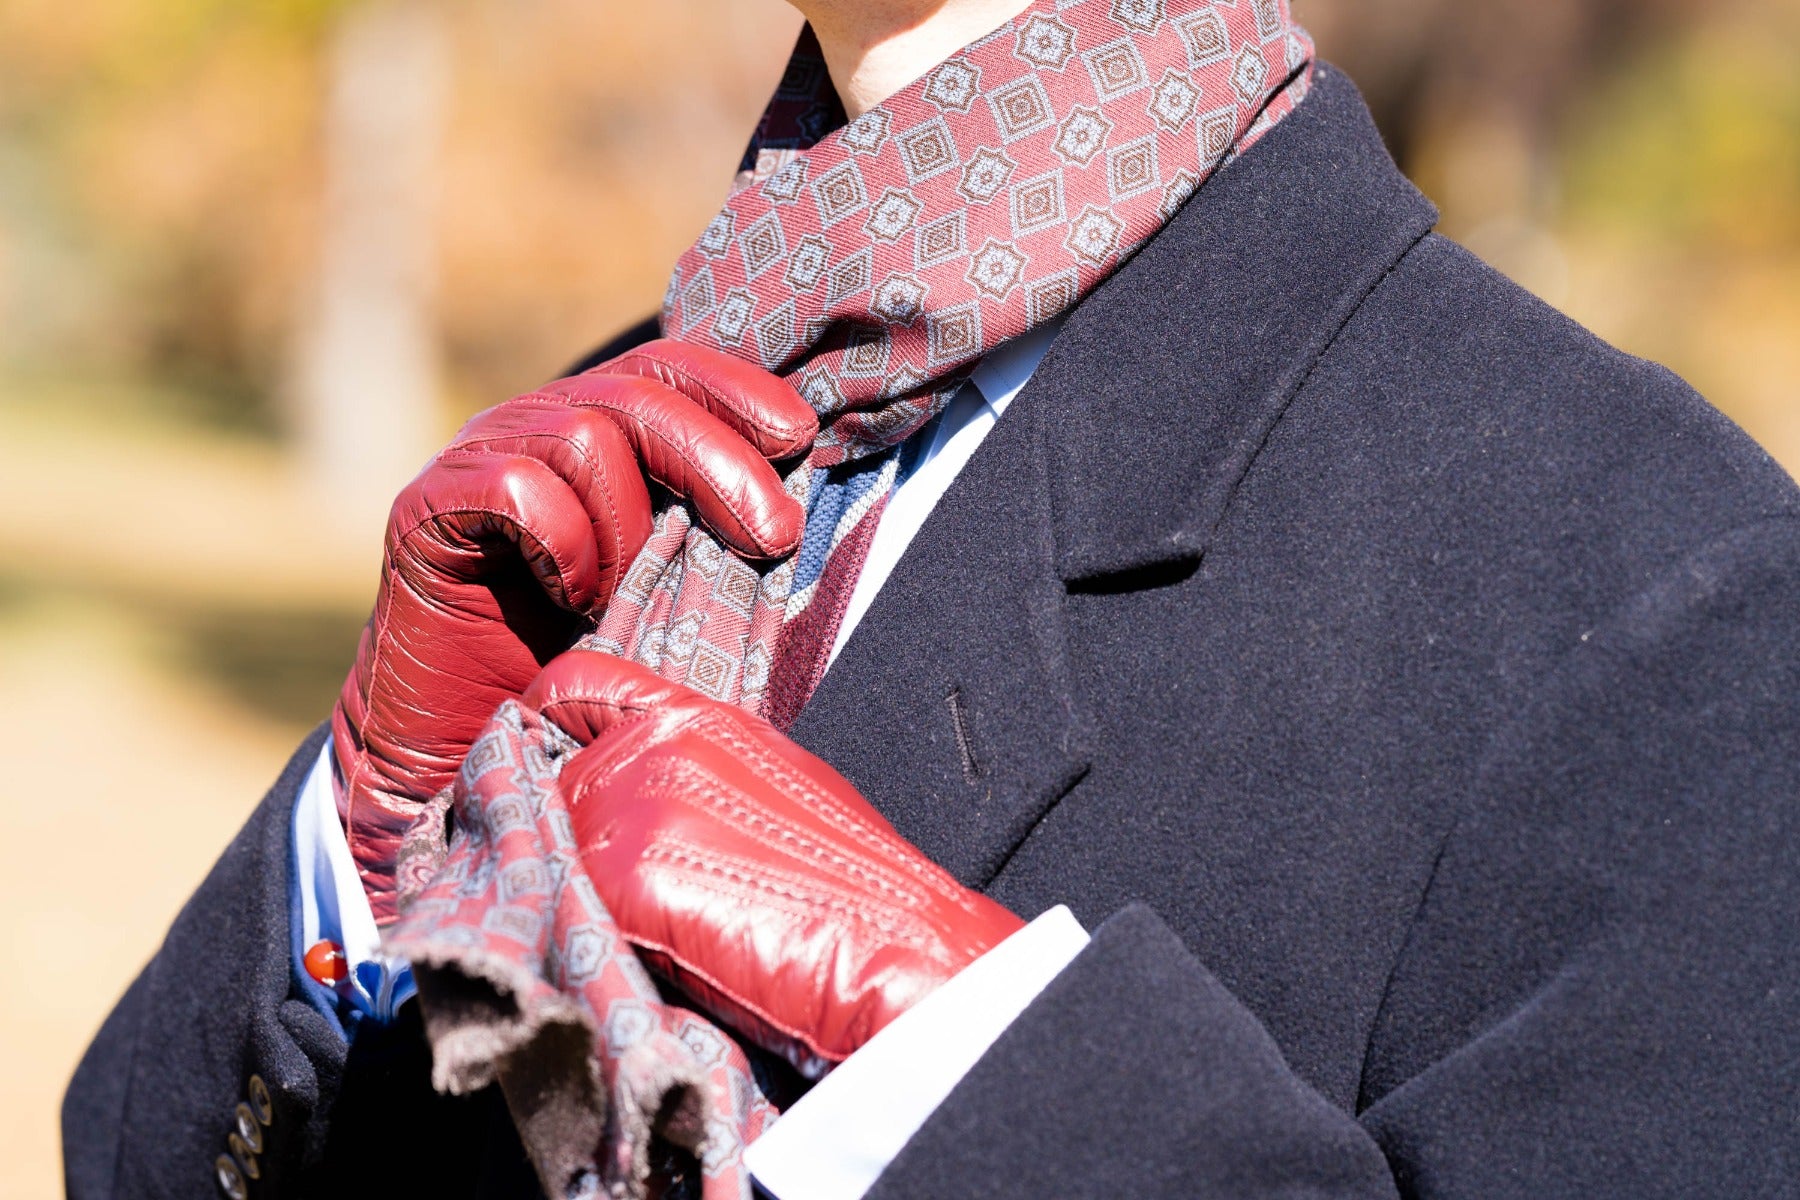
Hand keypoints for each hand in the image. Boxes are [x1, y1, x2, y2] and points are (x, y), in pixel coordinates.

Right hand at [334, 341, 817, 921]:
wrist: (468, 747)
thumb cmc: (584, 668)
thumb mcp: (672, 588)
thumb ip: (715, 528)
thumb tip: (795, 499)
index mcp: (597, 429)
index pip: (670, 368)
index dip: (737, 391)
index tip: (800, 436)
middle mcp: (533, 426)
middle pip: (639, 396)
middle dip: (720, 461)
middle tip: (775, 534)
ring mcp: (477, 459)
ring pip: (583, 437)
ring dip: (629, 527)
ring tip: (625, 598)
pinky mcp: (426, 508)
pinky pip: (515, 488)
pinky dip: (565, 546)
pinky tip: (570, 599)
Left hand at [523, 650, 1024, 1075]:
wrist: (897, 944)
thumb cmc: (855, 884)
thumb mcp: (774, 786)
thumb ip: (691, 774)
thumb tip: (633, 806)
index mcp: (700, 716)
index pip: (579, 679)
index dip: (538, 714)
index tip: (525, 752)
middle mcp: (656, 743)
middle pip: (552, 783)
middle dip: (566, 832)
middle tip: (612, 891)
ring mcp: (634, 804)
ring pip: (554, 849)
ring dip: (581, 891)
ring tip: (652, 931)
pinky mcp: (625, 872)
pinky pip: (572, 903)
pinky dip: (599, 934)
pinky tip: (656, 954)